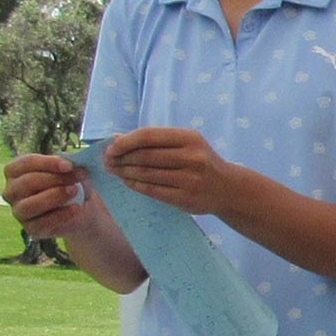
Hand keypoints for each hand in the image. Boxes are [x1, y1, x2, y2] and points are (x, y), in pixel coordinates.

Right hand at [2, 151, 116, 241]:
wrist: (82, 209)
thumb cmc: (70, 183)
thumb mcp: (71, 171)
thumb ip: (70, 166)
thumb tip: (76, 163)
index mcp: (16, 171)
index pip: (26, 163)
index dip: (48, 163)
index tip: (69, 165)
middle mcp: (12, 191)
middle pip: (27, 183)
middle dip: (55, 179)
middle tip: (77, 178)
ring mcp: (18, 211)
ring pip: (29, 205)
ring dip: (54, 196)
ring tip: (74, 191)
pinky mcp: (31, 229)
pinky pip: (41, 223)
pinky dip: (61, 215)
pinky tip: (77, 208)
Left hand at [101, 127, 245, 215]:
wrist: (227, 188)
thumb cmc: (201, 162)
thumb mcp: (186, 144)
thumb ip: (155, 141)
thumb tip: (117, 139)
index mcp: (190, 138)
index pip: (149, 136)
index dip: (126, 142)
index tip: (111, 148)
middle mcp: (192, 157)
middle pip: (145, 156)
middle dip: (121, 158)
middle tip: (108, 161)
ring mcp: (189, 179)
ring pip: (146, 174)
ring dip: (125, 172)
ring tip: (115, 171)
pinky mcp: (185, 198)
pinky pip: (152, 191)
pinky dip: (136, 186)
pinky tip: (128, 182)